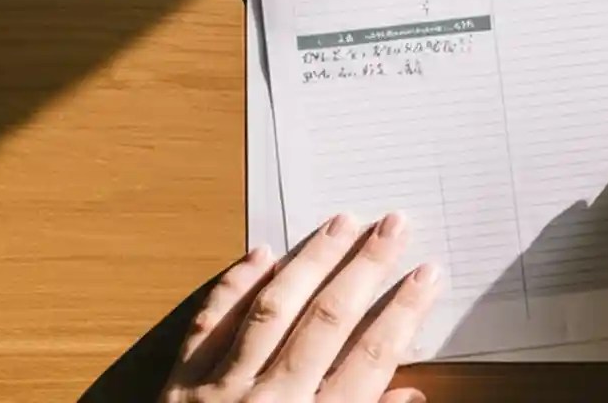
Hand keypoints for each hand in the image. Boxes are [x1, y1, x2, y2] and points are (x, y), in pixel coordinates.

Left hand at [160, 212, 440, 402]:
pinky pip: (209, 324)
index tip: (428, 273)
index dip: (405, 311)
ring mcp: (221, 392)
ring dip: (311, 260)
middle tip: (393, 224)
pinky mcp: (179, 389)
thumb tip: (408, 398)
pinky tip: (259, 254)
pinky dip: (234, 285)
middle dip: (365, 266)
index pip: (372, 357)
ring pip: (274, 307)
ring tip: (339, 222)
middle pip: (329, 319)